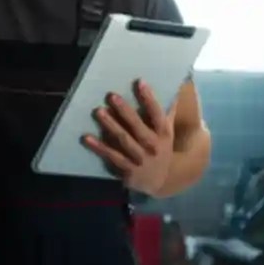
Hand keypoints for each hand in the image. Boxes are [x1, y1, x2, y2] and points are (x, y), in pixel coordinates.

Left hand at [83, 80, 174, 196]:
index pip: (157, 114)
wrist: (160, 182)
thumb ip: (168, 110)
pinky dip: (99, 147)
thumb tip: (176, 86)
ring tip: (99, 111)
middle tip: (111, 96)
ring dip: (111, 126)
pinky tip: (87, 138)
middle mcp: (153, 146)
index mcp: (164, 133)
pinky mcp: (128, 170)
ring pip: (124, 140)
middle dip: (125, 111)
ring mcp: (140, 159)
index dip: (149, 98)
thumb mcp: (168, 131)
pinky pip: (112, 156)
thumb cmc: (161, 148)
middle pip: (138, 127)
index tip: (140, 82)